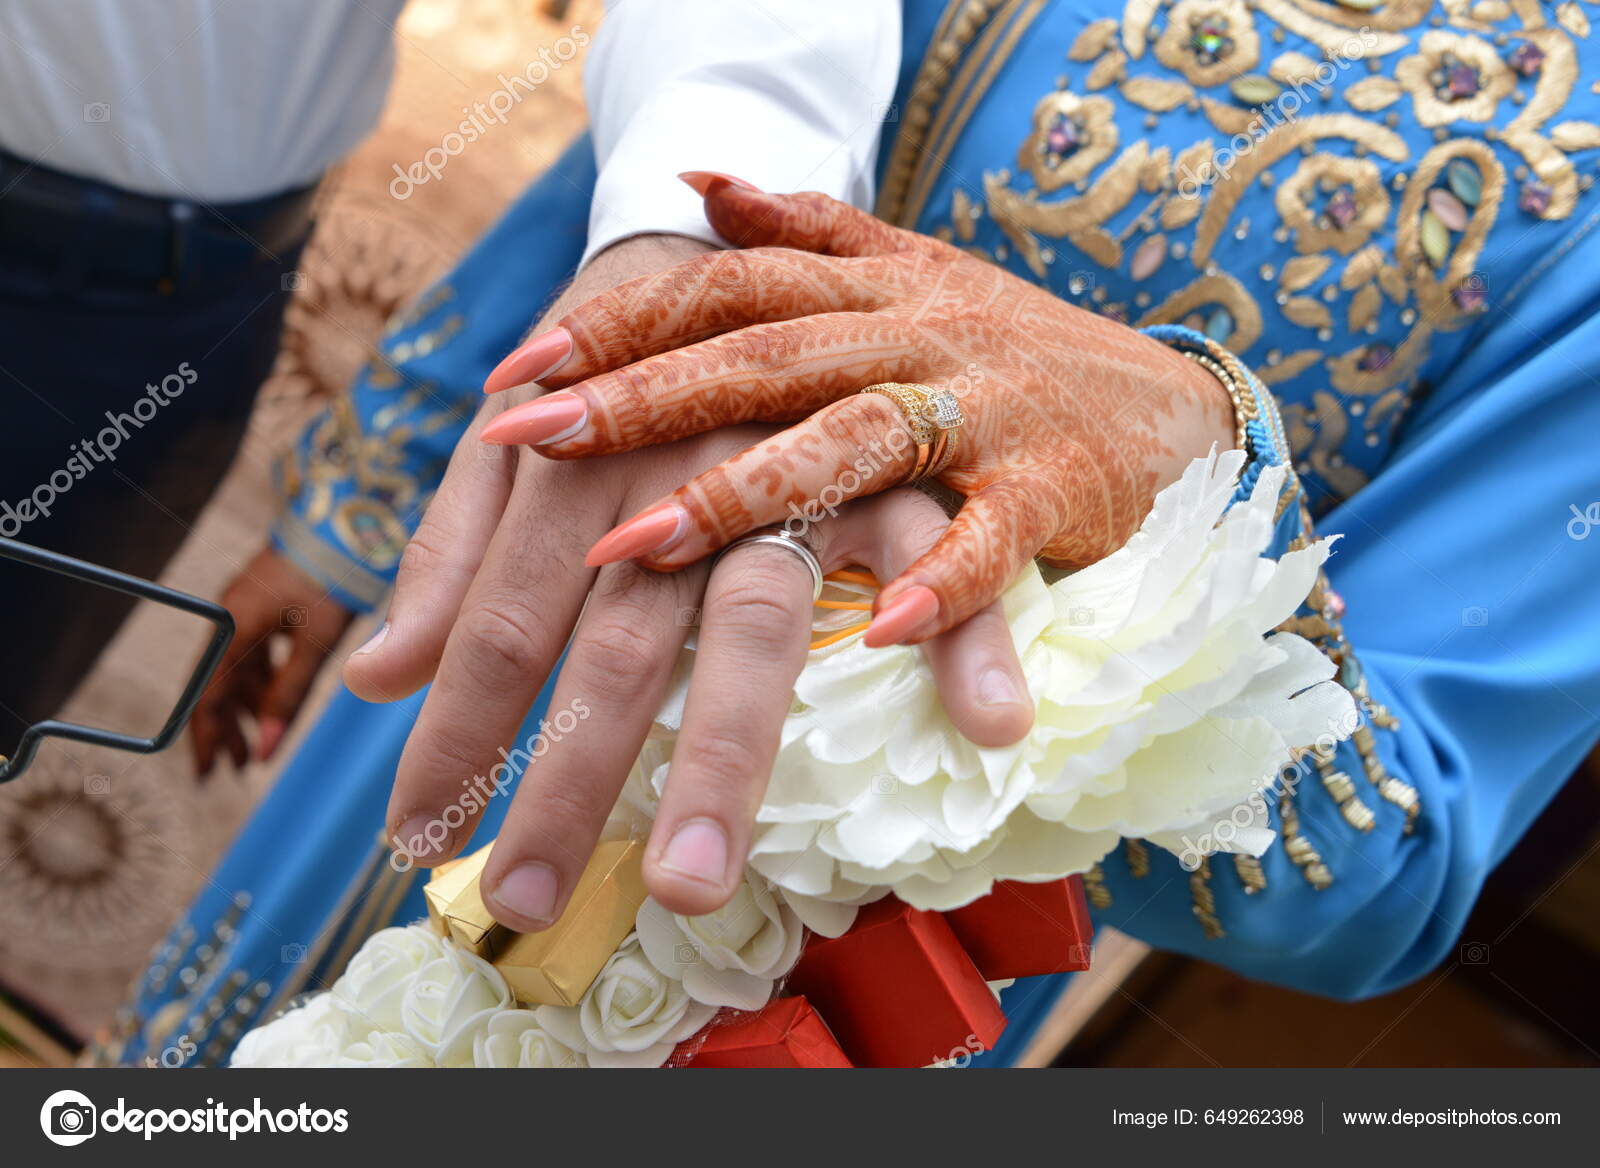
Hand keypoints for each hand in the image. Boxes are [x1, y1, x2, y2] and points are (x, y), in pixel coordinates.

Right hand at [190, 545, 353, 775]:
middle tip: (236, 768)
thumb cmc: (330, 582)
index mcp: (232, 627)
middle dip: (226, 728)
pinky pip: (252, 653)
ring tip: (257, 745)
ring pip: (236, 670)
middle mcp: (229, 617)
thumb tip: (266, 749)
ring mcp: (244, 610)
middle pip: (217, 685)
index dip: (206, 736)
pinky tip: (272, 703)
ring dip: (245, 708)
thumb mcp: (313, 644)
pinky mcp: (263, 605)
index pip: (207, 694)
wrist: (343, 526)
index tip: (206, 774)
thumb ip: (289, 695)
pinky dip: (261, 682)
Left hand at [344, 235, 1033, 924]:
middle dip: (569, 778)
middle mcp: (676, 469)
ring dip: (721, 757)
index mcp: (578, 460)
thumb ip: (449, 556)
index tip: (413, 842)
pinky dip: (960, 621)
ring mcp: (791, 470)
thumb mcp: (512, 446)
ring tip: (692, 885)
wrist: (738, 242)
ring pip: (753, 625)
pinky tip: (970, 718)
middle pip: (618, 642)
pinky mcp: (898, 465)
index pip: (503, 618)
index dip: (455, 731)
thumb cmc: (613, 368)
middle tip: (528, 906)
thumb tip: (372, 679)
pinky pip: (932, 548)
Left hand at [480, 174, 1234, 646]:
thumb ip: (805, 229)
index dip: (621, 322)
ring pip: (855, 438)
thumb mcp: (913, 273)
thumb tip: (695, 183)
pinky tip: (887, 625)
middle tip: (526, 440)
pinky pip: (993, 536)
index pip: (729, 288)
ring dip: (749, 493)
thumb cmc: (1014, 352)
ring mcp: (987, 408)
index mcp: (872, 289)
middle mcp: (917, 334)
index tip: (517, 371)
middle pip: (765, 357)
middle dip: (641, 398)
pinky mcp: (1056, 488)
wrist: (1172, 404)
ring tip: (642, 545)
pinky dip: (945, 580)